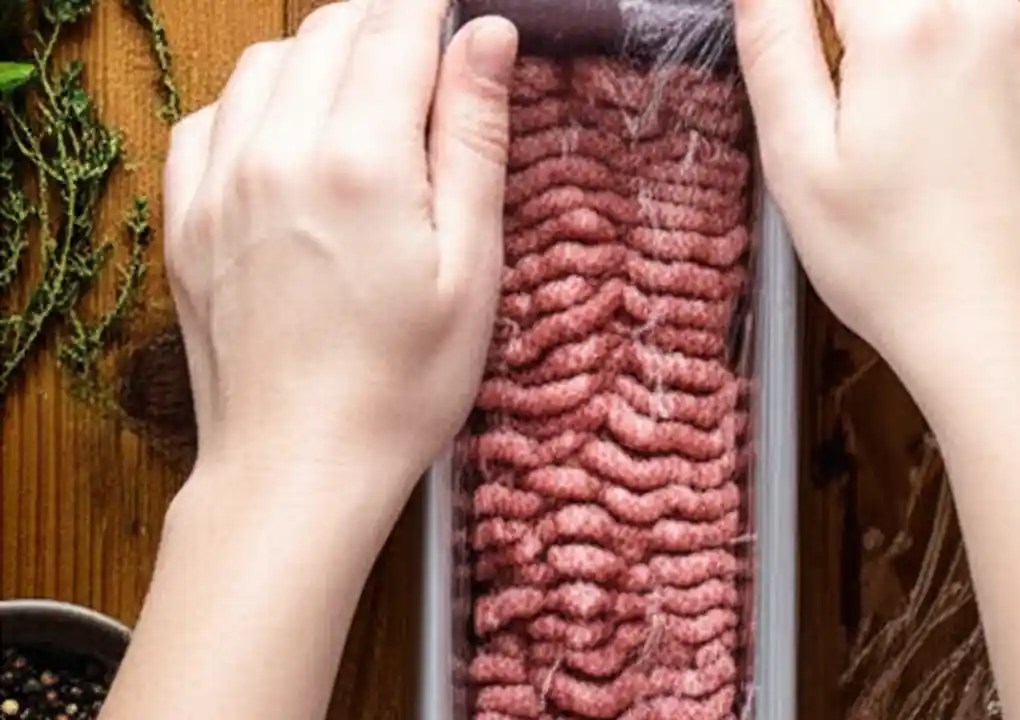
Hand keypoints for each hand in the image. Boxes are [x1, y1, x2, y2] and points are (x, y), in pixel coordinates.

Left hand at [163, 0, 517, 493]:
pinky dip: (257, 100)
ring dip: (323, 55)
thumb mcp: (471, 267)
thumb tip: (488, 35)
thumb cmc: (403, 383)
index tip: (462, 24)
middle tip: (428, 58)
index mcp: (361, 160)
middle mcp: (277, 150)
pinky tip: (291, 137)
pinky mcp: (186, 214)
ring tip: (367, 96)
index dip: (436, 10)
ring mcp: (219, 180)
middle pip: (330, 30)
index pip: (397, 27)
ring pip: (267, 60)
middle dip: (385, 23)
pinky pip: (213, 114)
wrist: (299, 466)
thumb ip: (474, 138)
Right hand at [735, 0, 1019, 408]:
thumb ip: (773, 44)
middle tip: (815, 85)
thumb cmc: (892, 264)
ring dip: (883, 20)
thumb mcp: (799, 161)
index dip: (793, 5)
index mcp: (907, 22)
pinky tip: (909, 107)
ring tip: (851, 97)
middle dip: (837, 10)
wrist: (1011, 333)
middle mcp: (977, 8)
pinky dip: (928, 32)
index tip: (779, 36)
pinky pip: (973, 12)